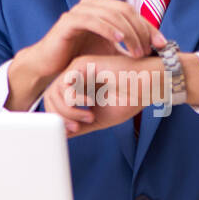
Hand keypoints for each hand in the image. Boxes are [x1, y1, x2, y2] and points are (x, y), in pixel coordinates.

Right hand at [6, 0, 165, 109]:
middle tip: (148, 50)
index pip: (132, 13)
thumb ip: (130, 45)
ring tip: (136, 50)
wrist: (51, 68)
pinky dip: (109, 28)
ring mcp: (81, 11)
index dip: (149, 27)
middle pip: (125, 10)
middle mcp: (93, 5)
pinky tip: (120, 40)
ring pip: (111, 14)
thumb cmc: (81, 60)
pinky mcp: (69, 20)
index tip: (161, 45)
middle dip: (140, 30)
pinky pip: (93, 20)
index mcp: (104, 9)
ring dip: (128, 32)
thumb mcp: (111, 52)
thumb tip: (158, 47)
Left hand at [42, 53, 162, 136]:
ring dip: (69, 111)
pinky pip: (66, 84)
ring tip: (88, 116)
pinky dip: (74, 99)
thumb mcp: (98, 119)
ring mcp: (77, 69)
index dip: (59, 120)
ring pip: (55, 92)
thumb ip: (78, 126)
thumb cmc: (128, 99)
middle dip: (61, 117)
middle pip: (50, 98)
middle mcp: (74, 77)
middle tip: (77, 127)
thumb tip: (61, 135)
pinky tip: (91, 102)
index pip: (54, 104)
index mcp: (77, 88)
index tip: (75, 131)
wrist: (148, 85)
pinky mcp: (83, 64)